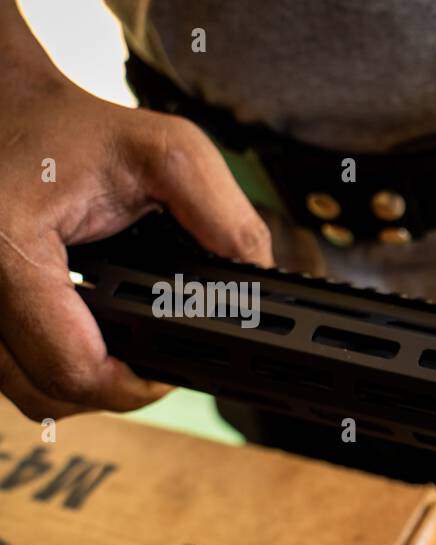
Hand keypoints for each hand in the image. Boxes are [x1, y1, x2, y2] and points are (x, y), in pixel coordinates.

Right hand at [0, 69, 271, 419]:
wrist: (7, 109)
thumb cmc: (72, 128)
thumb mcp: (168, 152)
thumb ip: (223, 216)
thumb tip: (257, 278)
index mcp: (10, 245)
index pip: (74, 367)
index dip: (135, 384)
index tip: (169, 370)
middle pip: (46, 390)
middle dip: (112, 388)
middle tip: (154, 365)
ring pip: (24, 388)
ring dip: (79, 383)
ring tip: (124, 351)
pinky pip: (8, 368)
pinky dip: (50, 365)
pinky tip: (87, 338)